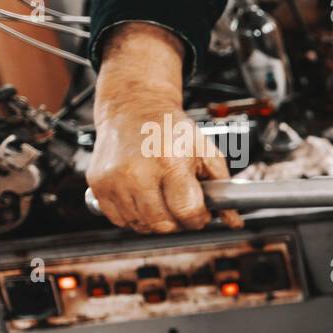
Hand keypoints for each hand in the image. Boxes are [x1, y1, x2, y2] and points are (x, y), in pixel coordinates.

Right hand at [87, 108, 243, 232]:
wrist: (133, 107)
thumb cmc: (171, 128)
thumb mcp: (205, 150)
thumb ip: (223, 187)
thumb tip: (234, 221)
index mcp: (169, 162)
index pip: (187, 211)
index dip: (198, 219)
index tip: (200, 213)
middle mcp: (137, 172)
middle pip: (163, 224)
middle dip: (179, 222)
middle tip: (182, 207)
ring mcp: (114, 179)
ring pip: (141, 225)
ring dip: (156, 220)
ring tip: (162, 199)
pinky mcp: (98, 184)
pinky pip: (119, 219)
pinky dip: (134, 216)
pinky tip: (143, 198)